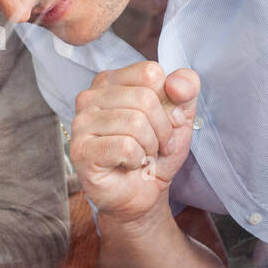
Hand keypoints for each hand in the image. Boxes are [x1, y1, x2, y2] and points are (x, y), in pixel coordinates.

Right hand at [70, 63, 199, 221]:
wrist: (144, 193)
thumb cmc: (155, 153)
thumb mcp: (180, 115)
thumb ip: (186, 88)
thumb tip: (176, 84)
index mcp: (111, 81)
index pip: (150, 74)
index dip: (167, 103)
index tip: (163, 124)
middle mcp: (90, 97)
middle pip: (144, 98)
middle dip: (161, 129)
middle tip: (156, 147)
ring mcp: (81, 124)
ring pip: (135, 122)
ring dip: (150, 146)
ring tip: (143, 156)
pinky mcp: (82, 150)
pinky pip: (125, 146)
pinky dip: (137, 160)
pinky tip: (129, 165)